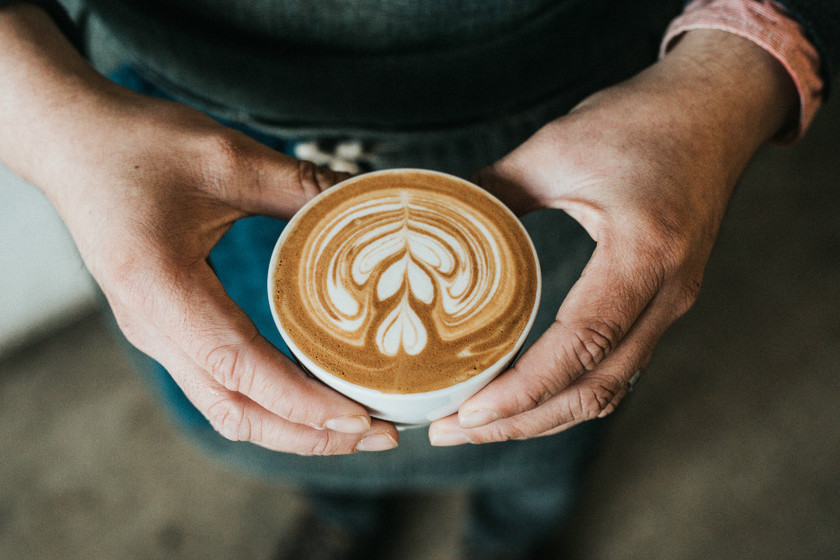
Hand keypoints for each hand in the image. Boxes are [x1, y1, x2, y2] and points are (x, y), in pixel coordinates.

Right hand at [1, 5, 398, 454]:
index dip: (302, 402)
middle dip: (310, 435)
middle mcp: (153, 327)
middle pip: (235, 411)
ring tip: (356, 426)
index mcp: (160, 289)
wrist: (71, 143)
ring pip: (227, 408)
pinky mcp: (167, 328)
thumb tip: (369, 200)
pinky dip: (271, 404)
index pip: (238, 368)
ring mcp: (157, 334)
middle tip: (380, 435)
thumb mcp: (225, 156)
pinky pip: (220, 386)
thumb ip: (299, 185)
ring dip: (292, 428)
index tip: (360, 418)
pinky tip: (313, 394)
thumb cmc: (135, 144)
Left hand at [429, 30, 797, 444]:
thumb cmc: (643, 121)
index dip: (523, 389)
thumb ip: (493, 190)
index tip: (467, 411)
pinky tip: (524, 395)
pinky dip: (567, 393)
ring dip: (542, 416)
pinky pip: (617, 368)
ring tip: (477, 424)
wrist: (715, 110)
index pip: (583, 344)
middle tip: (451, 431)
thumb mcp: (557, 147)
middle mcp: (666, 293)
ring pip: (608, 389)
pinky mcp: (661, 304)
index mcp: (644, 253)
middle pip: (594, 388)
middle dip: (520, 422)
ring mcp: (669, 304)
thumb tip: (434, 222)